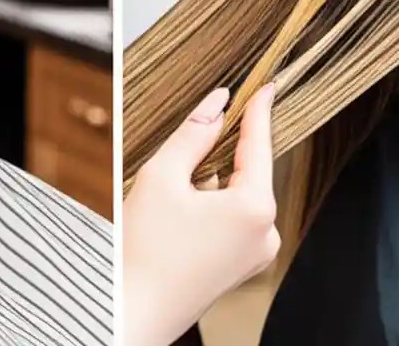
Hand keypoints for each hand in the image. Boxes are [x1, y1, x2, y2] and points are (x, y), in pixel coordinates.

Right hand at [123, 84, 278, 345]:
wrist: (132, 313)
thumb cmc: (143, 250)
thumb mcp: (163, 178)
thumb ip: (194, 134)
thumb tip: (218, 103)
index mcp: (255, 208)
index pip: (259, 144)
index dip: (259, 110)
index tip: (267, 84)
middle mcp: (267, 233)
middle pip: (246, 172)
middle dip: (218, 155)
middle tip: (189, 145)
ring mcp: (257, 254)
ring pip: (237, 196)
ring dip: (209, 184)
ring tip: (170, 200)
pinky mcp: (242, 267)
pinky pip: (233, 221)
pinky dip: (211, 208)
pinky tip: (178, 218)